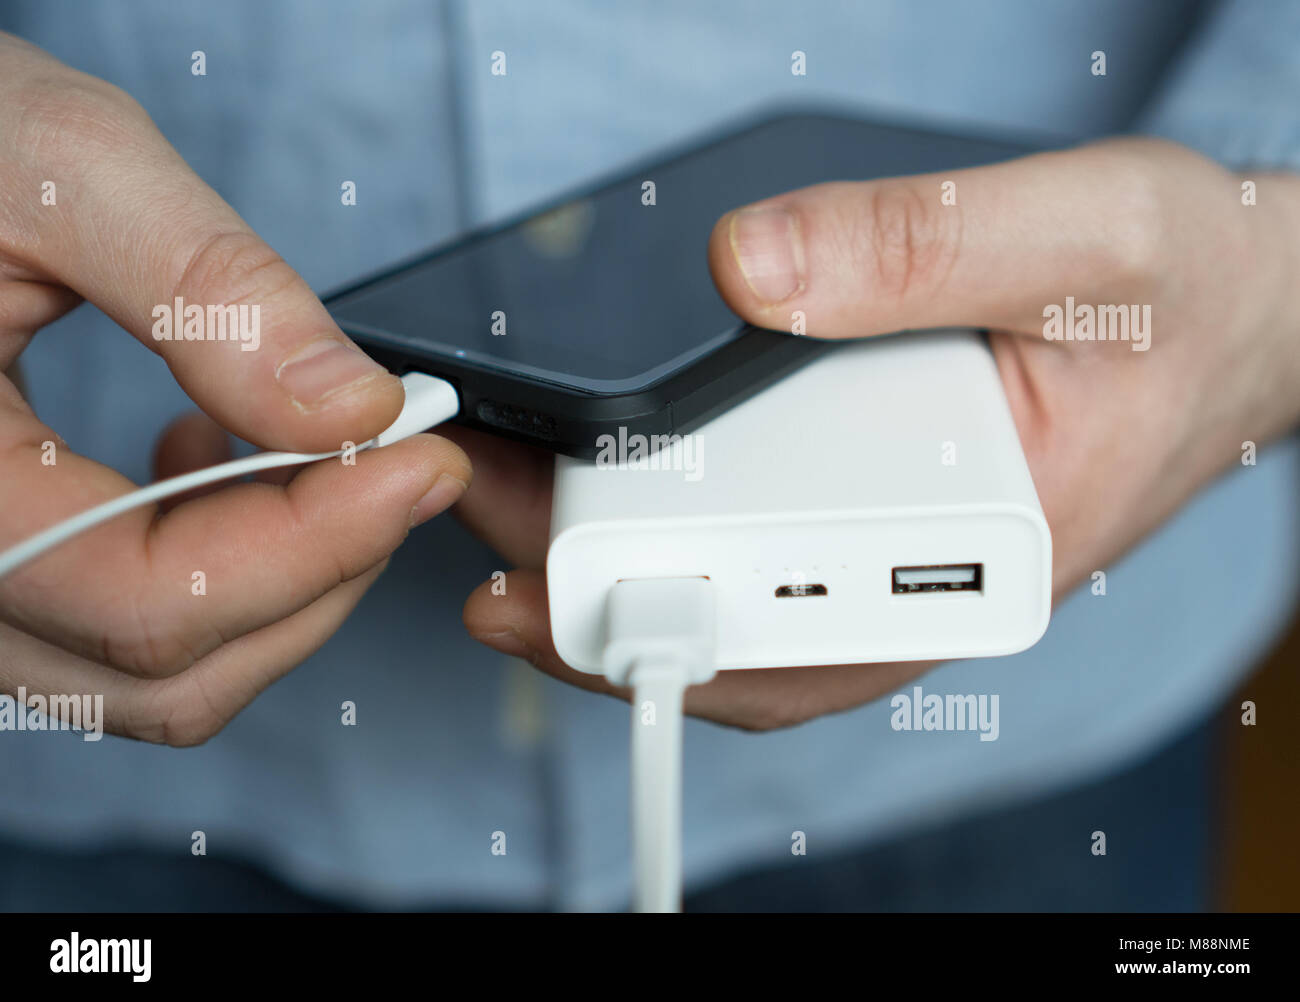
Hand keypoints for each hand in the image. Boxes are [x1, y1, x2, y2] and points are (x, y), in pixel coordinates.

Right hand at [0, 34, 470, 743]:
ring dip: (274, 581)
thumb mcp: (59, 168)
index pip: (148, 597)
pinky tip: (209, 452)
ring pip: (152, 675)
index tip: (422, 462)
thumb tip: (354, 407)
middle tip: (399, 462)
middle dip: (317, 571)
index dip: (316, 546)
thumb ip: (208, 289)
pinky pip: (112, 628)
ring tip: (313, 455)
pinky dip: (209, 569)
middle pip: (167, 670)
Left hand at [455, 136, 1299, 729]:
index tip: (551, 593)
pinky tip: (611, 498)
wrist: (1242, 311)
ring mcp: (906, 550)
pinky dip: (684, 537)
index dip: (672, 621)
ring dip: (631, 573)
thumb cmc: (1189, 291)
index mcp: (996, 545)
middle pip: (754, 631)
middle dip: (612, 598)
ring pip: (752, 606)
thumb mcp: (1084, 237)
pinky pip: (771, 553)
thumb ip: (928, 248)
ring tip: (516, 512)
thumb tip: (751, 272)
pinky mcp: (886, 508)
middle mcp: (936, 573)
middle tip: (491, 527)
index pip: (812, 633)